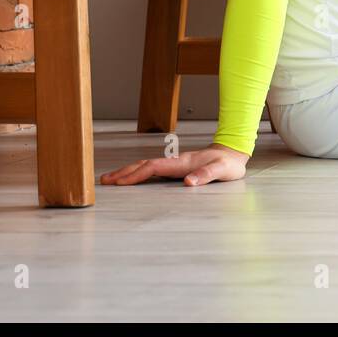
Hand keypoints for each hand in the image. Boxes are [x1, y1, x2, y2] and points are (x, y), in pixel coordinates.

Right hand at [100, 143, 249, 186]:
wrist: (233, 153)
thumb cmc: (228, 164)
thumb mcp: (221, 171)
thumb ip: (206, 176)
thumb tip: (188, 183)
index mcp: (182, 163)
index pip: (154, 168)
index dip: (136, 175)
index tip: (120, 182)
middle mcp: (175, 162)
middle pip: (144, 165)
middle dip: (124, 173)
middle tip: (104, 180)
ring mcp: (174, 164)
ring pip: (146, 166)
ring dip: (128, 172)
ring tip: (111, 179)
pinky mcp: (176, 168)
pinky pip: (152, 170)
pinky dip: (138, 173)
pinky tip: (133, 178)